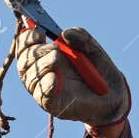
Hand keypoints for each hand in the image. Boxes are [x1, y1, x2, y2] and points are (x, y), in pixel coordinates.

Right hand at [15, 25, 129, 126]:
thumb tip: (64, 33)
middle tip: (53, 48)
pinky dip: (46, 85)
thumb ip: (80, 36)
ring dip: (42, 65)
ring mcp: (46, 91)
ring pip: (30, 79)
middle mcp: (42, 74)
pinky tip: (55, 78)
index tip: (37, 32)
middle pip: (23, 63)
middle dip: (35, 52)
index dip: (26, 39)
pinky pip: (42, 96)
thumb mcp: (92, 47)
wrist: (115, 94)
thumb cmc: (99, 70)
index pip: (24, 49)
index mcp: (45, 58)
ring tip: (57, 58)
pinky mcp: (55, 106)